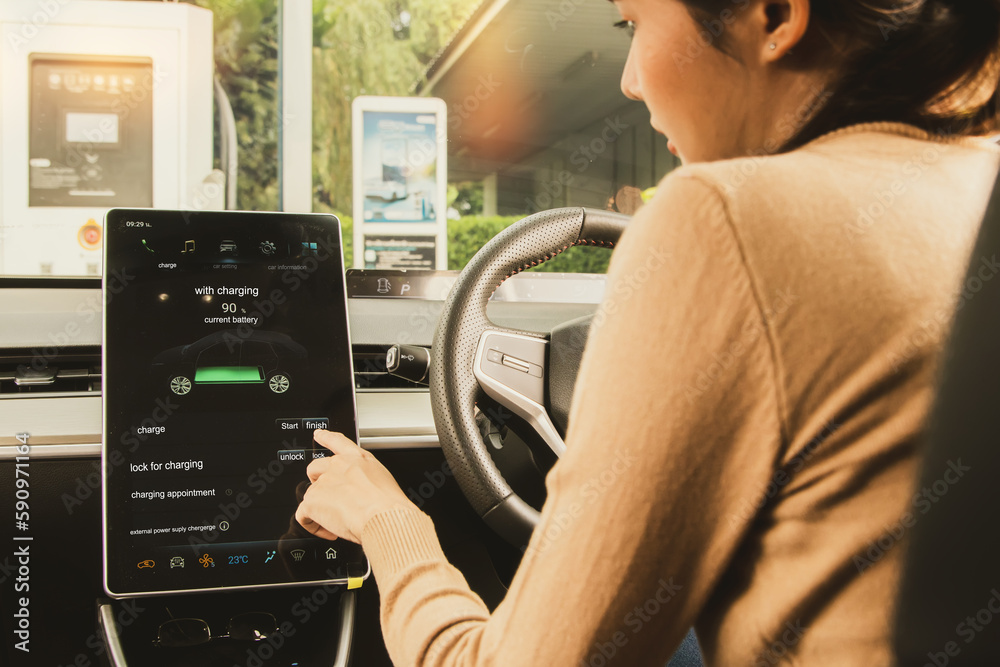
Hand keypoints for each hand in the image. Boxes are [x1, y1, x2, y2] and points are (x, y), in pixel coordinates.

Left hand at [295, 430, 416, 543]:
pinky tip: (328, 531)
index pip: (337, 441)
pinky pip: (303, 515)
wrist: (383, 515)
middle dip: (318, 483)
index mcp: (358, 459)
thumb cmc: (389, 503)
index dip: (326, 437)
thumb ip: (367, 481)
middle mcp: (338, 466)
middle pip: (315, 468)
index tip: (318, 434)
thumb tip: (364, 494)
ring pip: (310, 495)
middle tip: (329, 499)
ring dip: (321, 509)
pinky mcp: (312, 500)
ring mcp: (323, 482)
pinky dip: (313, 525)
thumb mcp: (384, 481)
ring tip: (337, 522)